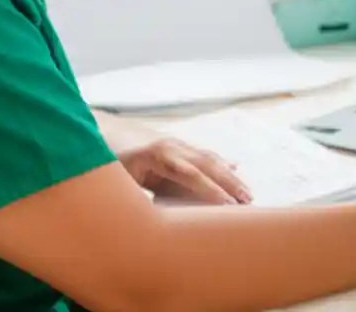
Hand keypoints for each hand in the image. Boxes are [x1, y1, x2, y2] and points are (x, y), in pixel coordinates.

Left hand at [117, 137, 252, 204]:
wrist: (106, 134)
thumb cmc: (111, 163)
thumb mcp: (119, 182)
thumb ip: (136, 198)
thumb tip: (153, 220)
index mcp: (157, 155)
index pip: (190, 174)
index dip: (209, 190)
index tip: (227, 205)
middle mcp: (172, 146)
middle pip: (206, 164)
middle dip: (229, 183)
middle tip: (248, 201)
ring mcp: (177, 143)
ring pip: (210, 158)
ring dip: (230, 175)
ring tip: (248, 194)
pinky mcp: (180, 146)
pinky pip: (204, 154)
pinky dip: (221, 163)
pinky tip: (235, 167)